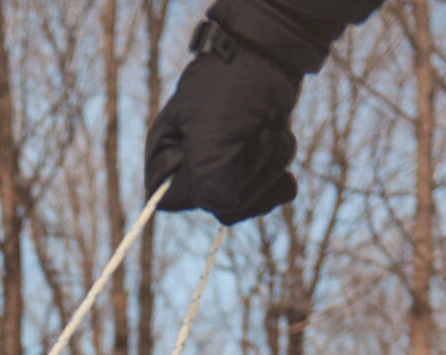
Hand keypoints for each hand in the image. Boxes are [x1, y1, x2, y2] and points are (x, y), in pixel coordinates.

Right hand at [145, 9, 314, 224]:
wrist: (269, 56)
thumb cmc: (230, 85)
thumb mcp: (214, 130)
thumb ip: (209, 178)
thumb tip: (223, 207)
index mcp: (164, 160)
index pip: (177, 202)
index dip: (206, 185)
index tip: (221, 153)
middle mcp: (188, 172)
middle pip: (219, 205)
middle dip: (250, 171)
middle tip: (256, 132)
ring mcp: (219, 173)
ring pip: (245, 203)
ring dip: (270, 166)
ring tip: (271, 130)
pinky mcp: (247, 173)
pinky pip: (266, 200)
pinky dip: (280, 176)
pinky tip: (280, 144)